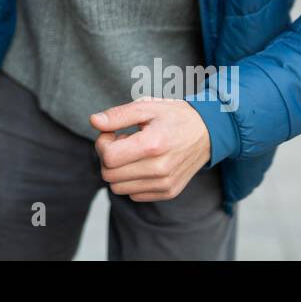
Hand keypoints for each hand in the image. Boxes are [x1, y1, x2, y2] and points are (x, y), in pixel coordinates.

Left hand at [90, 97, 210, 201]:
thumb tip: (94, 121)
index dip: (103, 144)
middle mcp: (160, 169)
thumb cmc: (173, 116)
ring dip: (119, 171)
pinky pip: (133, 195)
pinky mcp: (169, 192)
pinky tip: (143, 163)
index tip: (111, 133)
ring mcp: (165, 183)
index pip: (109, 157)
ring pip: (118, 188)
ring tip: (133, 153)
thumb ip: (118, 115)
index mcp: (153, 145)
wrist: (207, 132)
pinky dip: (131, 180)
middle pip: (109, 175)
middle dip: (108, 157)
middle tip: (122, 141)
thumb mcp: (146, 106)